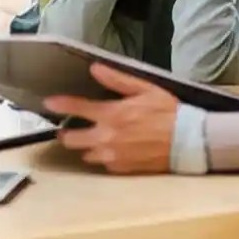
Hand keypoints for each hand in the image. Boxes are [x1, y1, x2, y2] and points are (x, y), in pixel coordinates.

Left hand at [43, 63, 178, 173]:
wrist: (189, 142)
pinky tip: (112, 150)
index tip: (48, 102)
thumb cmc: (168, 112)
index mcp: (112, 115)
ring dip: (86, 146)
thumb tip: (94, 68)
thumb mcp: (144, 89)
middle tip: (68, 128)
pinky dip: (103, 157)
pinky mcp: (122, 169)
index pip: (77, 108)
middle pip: (72, 140)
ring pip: (86, 154)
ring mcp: (113, 156)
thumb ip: (117, 80)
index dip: (60, 104)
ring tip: (92, 139)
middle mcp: (107, 137)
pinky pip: (104, 165)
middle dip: (67, 133)